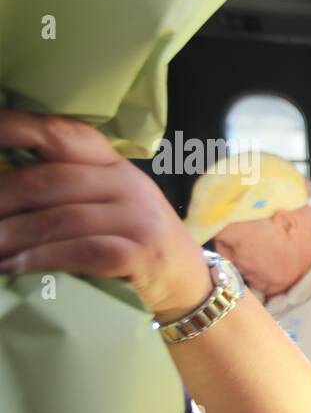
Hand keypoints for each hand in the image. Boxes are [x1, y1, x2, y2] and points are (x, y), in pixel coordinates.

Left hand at [0, 110, 211, 322]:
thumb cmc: (138, 241)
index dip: (16, 129)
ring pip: (60, 219)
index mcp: (115, 165)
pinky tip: (13, 267)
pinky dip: (40, 260)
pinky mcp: (141, 254)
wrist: (190, 283)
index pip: (63, 134)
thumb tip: (4, 181)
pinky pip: (80, 252)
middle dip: (1, 197)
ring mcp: (139, 219)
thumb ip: (72, 184)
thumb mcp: (114, 202)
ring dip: (11, 236)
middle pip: (50, 181)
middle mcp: (129, 184)